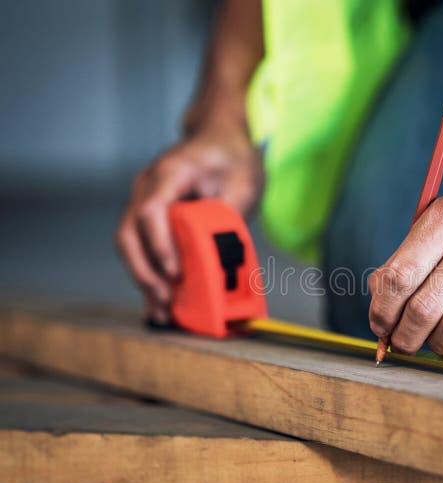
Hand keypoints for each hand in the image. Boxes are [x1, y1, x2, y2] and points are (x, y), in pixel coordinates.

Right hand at [115, 118, 262, 322]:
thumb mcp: (243, 182)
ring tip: (162, 311)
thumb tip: (218, 255)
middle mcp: (147, 186)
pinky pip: (140, 248)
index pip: (152, 210)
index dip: (160, 244)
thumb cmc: (233, 157)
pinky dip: (149, 275)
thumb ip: (229, 215)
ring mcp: (142, 201)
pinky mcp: (148, 218)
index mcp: (170, 172)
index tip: (176, 272)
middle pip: (129, 233)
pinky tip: (157, 304)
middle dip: (145, 272)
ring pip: (130, 246)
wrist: (221, 139)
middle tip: (167, 300)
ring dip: (144, 280)